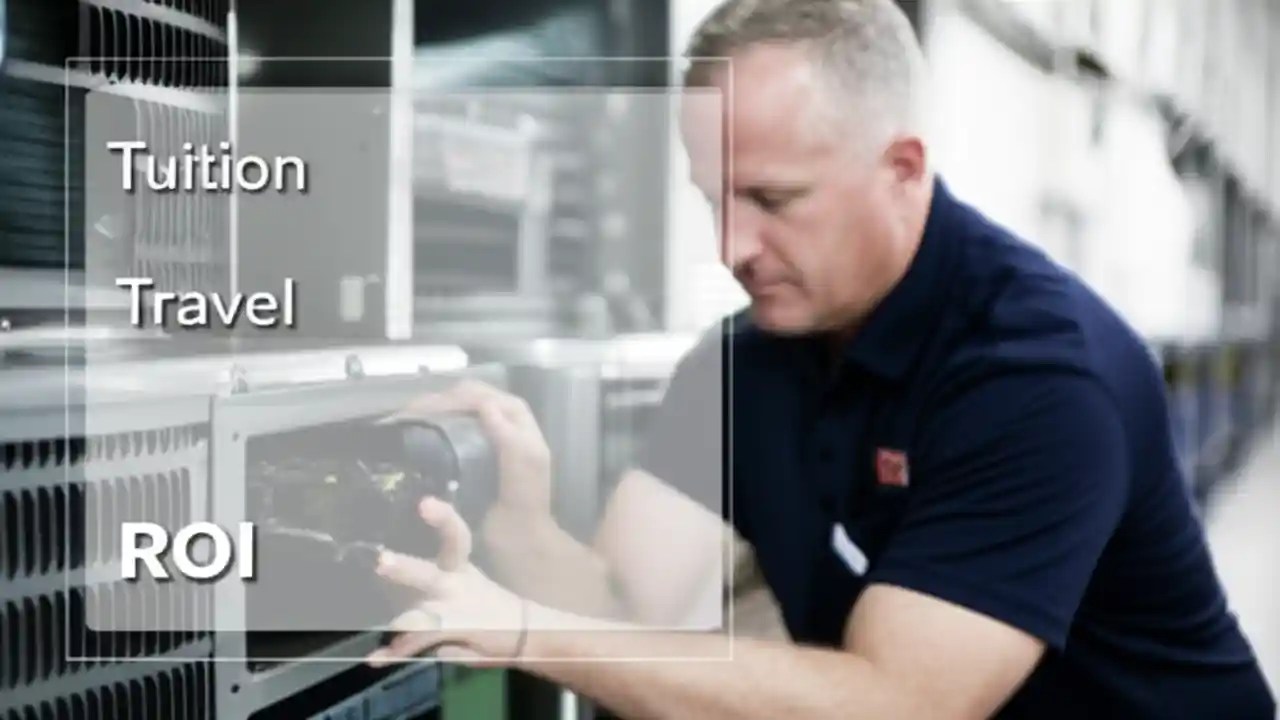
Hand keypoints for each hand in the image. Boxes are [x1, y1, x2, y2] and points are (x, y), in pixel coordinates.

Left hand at [367, 496, 529, 666]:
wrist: (527, 633)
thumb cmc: (490, 604)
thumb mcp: (467, 584)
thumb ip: (433, 581)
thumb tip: (392, 586)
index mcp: (461, 569)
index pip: (456, 538)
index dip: (444, 520)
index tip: (426, 503)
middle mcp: (455, 588)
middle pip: (429, 575)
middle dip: (405, 569)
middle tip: (382, 561)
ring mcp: (454, 616)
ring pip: (423, 617)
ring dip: (403, 624)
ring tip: (387, 629)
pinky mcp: (453, 640)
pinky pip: (422, 645)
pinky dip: (397, 652)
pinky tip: (376, 658)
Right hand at [388, 380, 552, 517]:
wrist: (520, 532)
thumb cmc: (524, 499)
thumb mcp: (523, 464)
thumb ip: (508, 434)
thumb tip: (484, 403)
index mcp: (516, 416)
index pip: (481, 396)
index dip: (453, 398)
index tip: (423, 408)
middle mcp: (501, 418)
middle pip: (466, 396)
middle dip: (438, 400)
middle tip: (408, 413)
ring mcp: (487, 432)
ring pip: (457, 408)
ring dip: (432, 409)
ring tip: (405, 419)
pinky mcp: (474, 448)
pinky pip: (452, 427)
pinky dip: (433, 424)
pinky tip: (415, 431)